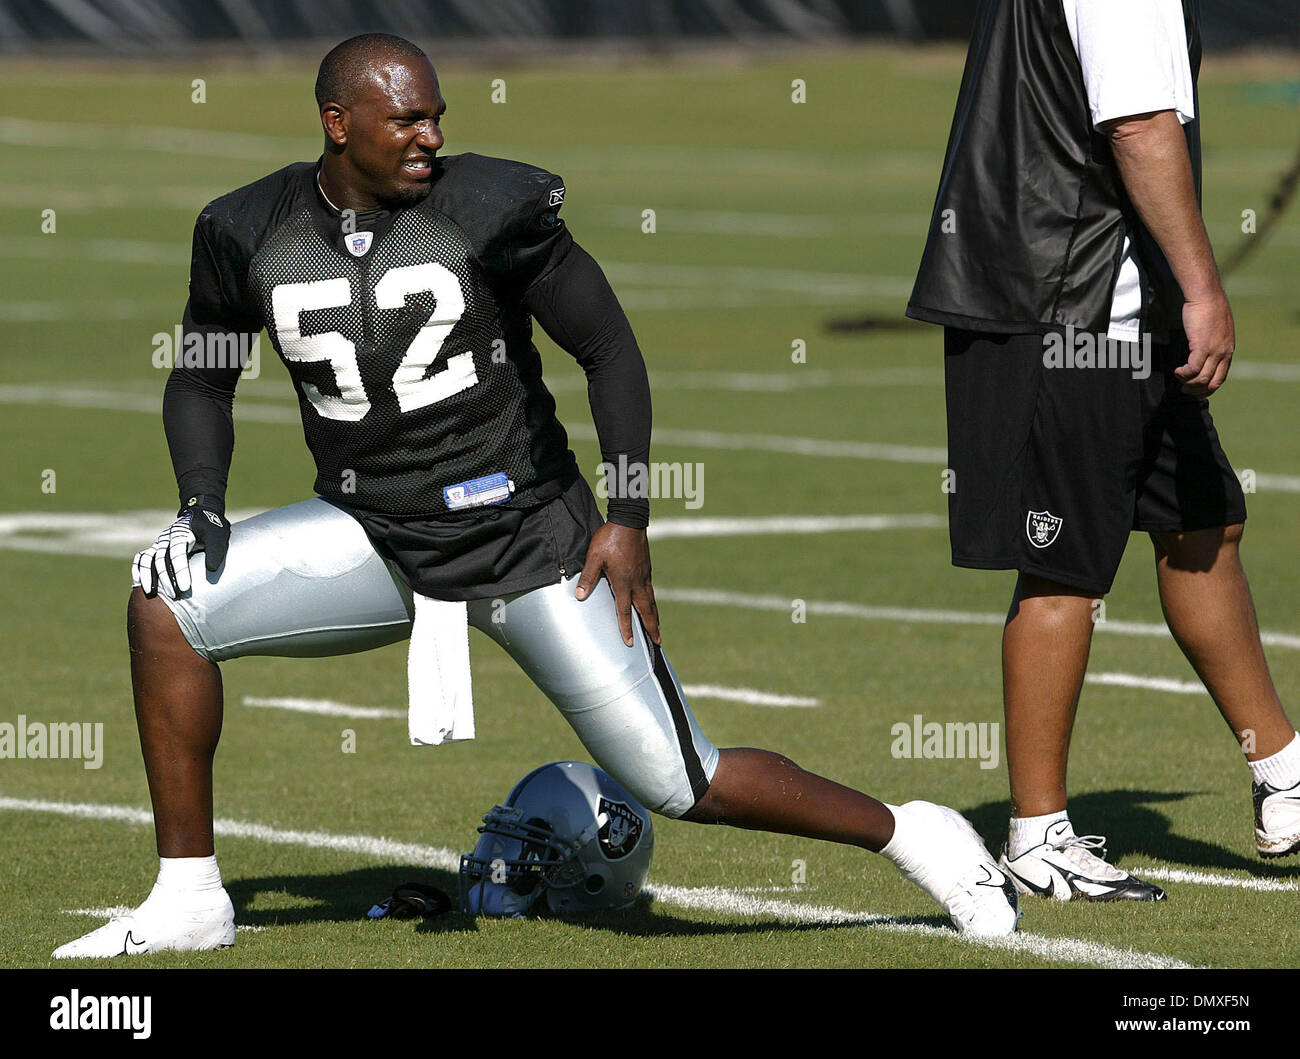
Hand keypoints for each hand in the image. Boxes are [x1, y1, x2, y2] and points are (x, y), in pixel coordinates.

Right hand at [132, 497, 230, 598]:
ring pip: (147, 559)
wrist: (201, 514)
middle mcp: (167, 538)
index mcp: (182, 533)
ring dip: (148, 576)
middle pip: (161, 559)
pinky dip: (138, 570)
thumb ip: (215, 551)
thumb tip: (211, 569)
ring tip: (151, 593)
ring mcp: (159, 543)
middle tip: (174, 596)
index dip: (180, 570)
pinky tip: (138, 585)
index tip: (185, 588)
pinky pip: (141, 559)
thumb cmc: (212, 527)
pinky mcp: (156, 548)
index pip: (177, 552)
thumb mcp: (218, 536)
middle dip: (166, 578)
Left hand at [574, 523, 659, 646]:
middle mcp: (636, 582)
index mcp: (623, 582)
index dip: (627, 628)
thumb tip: (579, 596)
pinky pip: (651, 591)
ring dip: (655, 617)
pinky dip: (653, 602)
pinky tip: (651, 604)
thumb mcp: (594, 557)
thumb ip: (588, 577)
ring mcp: (644, 575)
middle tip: (658, 642)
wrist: (629, 520)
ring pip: (651, 601)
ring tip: (658, 629)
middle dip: (652, 627)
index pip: (625, 610)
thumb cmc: (610, 538)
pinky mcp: (646, 568)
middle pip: (646, 610)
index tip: (630, 643)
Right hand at [1176, 289, 1234, 395]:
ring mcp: (1214, 350)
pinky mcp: (1202, 346)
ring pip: (1202, 378)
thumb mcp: (1217, 328)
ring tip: (1179, 377)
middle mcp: (1224, 352)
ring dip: (1188, 383)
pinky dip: (1183, 373)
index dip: (1208, 388)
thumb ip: (1214, 341)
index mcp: (1228, 349)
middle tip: (1184, 390)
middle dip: (1198, 390)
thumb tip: (1204, 350)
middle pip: (1213, 382)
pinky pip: (1193, 368)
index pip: (1221, 377)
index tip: (1196, 390)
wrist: (1206, 295)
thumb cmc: (1209, 307)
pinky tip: (1177, 371)